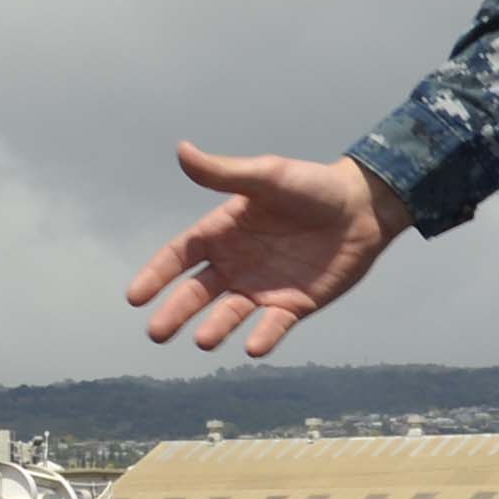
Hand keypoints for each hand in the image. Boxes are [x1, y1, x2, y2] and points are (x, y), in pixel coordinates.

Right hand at [125, 141, 408, 355]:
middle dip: (175, 313)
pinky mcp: (293, 305)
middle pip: (197, 292)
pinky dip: (263, 337)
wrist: (363, 209)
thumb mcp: (267, 176)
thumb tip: (182, 150)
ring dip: (216, 328)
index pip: (180, 256)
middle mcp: (236, 263)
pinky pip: (273, 326)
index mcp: (223, 232)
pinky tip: (253, 347)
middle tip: (156, 333)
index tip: (135, 297)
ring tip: (204, 341)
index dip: (157, 275)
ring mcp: (262, 288)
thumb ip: (224, 172)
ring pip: (230, 314)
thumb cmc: (311, 186)